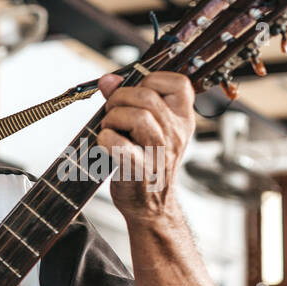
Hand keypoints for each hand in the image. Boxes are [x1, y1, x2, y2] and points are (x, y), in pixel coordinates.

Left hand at [96, 71, 194, 220]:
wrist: (151, 205)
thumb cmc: (145, 162)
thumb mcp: (145, 128)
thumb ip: (127, 100)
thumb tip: (108, 80)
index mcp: (181, 119)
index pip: (178, 82)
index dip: (150, 80)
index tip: (135, 92)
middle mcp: (175, 133)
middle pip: (147, 97)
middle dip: (119, 99)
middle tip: (112, 113)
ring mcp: (159, 152)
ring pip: (136, 116)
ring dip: (112, 118)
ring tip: (109, 129)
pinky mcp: (140, 170)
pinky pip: (120, 145)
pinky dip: (105, 139)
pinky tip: (105, 144)